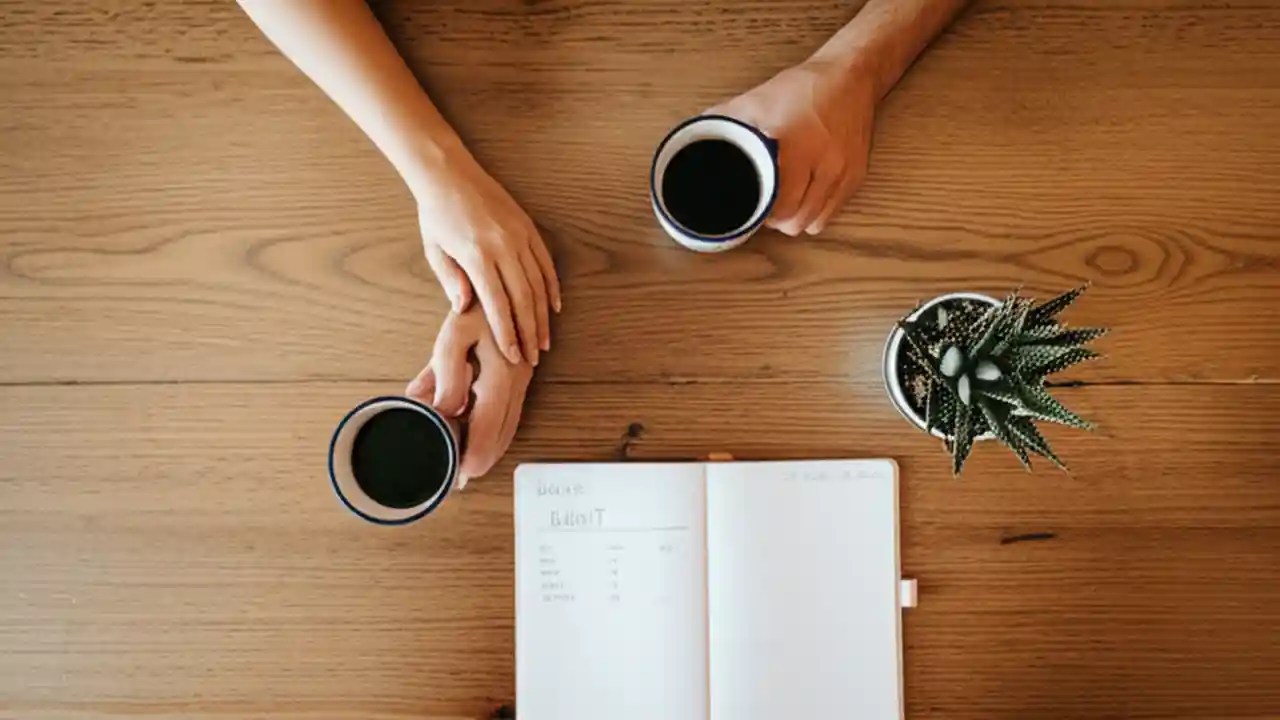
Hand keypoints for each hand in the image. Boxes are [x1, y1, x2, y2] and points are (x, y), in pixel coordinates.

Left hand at [404, 306, 533, 483]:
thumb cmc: (473, 305)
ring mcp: (523, 378)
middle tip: (459, 479)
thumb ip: (444, 375)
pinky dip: (496, 431)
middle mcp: (518, 380)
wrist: (501, 281)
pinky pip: (511, 412)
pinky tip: (479, 437)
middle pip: (503, 433)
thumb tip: (440, 410)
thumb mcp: (451, 336)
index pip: (489, 428)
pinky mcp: (520, 375)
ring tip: (467, 464)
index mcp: (501, 374)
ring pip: (510, 425)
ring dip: (490, 447)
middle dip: (482, 458)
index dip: (474, 455)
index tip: (459, 475)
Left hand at [415, 152, 560, 366]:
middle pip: (522, 298)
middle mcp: (503, 246)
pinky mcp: (528, 228)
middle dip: (529, 332)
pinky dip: (551, 286)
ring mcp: (519, 236)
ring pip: (538, 283)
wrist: (449, 173)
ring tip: (544, 340)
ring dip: (542, 315)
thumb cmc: (436, 214)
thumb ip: (451, 280)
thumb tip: (464, 309)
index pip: (497, 303)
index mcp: (477, 254)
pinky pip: (545, 262)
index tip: (513, 356)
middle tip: (533, 357)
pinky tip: (554, 306)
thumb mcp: (434, 250)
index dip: (507, 333)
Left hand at [709, 57, 876, 235]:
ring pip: (813, 221)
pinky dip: (815, 214)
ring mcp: (841, 172)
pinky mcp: (855, 176)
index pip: (775, 205)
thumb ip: (725, 121)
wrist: (851, 76)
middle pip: (794, 219)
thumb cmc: (802, 88)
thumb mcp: (756, 100)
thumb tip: (692, 137)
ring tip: (783, 206)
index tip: (748, 208)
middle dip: (774, 220)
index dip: (759, 215)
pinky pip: (831, 213)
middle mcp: (822, 163)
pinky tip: (804, 201)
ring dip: (794, 219)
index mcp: (793, 147)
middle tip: (762, 207)